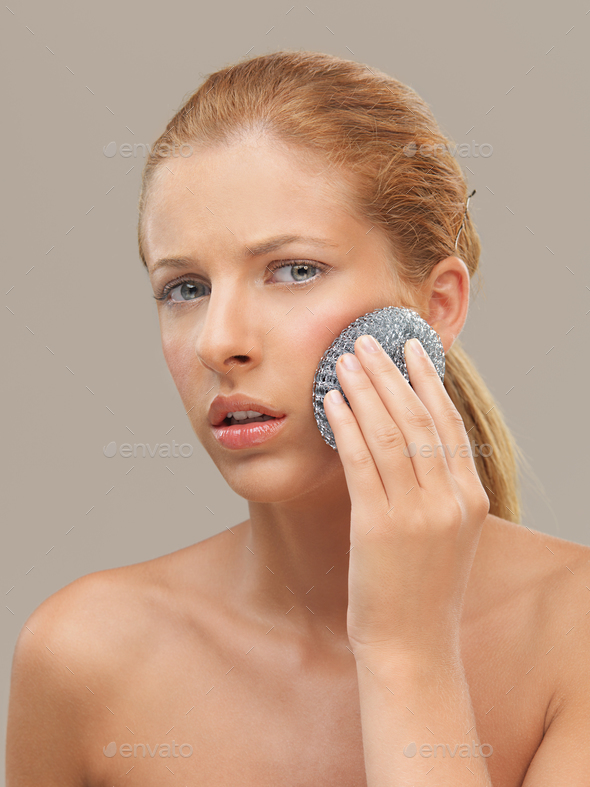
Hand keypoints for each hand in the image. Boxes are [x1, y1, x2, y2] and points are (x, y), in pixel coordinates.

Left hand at [323, 334, 489, 658]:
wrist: (412, 647)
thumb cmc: (420, 590)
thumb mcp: (443, 535)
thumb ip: (435, 490)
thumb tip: (409, 441)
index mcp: (470, 499)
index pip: (449, 424)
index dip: (428, 381)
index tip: (411, 349)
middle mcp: (450, 500)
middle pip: (420, 418)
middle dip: (392, 373)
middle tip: (368, 340)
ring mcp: (418, 513)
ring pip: (391, 432)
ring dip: (365, 389)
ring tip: (345, 359)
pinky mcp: (380, 526)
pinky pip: (362, 461)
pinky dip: (347, 424)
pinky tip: (332, 400)